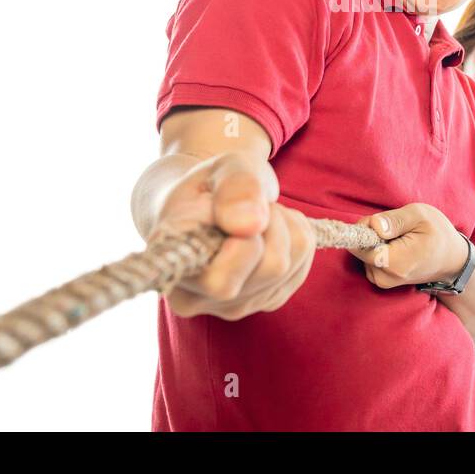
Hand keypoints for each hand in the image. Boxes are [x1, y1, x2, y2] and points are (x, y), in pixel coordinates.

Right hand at [148, 150, 315, 319]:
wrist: (205, 203)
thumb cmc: (209, 185)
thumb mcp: (222, 167)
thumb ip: (235, 187)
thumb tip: (251, 224)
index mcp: (174, 264)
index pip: (222, 280)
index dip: (245, 244)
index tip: (237, 210)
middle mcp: (195, 297)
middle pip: (272, 267)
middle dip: (272, 224)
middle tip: (250, 205)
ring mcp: (231, 306)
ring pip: (289, 266)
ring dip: (284, 228)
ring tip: (254, 215)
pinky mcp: (262, 302)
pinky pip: (300, 269)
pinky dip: (293, 240)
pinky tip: (266, 231)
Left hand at [347, 203, 466, 289]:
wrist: (452, 260)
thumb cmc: (438, 234)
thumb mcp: (420, 215)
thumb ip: (395, 219)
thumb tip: (373, 225)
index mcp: (395, 262)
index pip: (361, 244)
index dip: (365, 227)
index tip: (380, 221)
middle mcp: (385, 276)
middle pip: (360, 249)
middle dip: (370, 232)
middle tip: (394, 226)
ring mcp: (383, 281)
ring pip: (363, 253)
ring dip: (376, 241)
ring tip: (400, 237)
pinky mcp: (381, 280)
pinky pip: (368, 259)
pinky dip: (378, 249)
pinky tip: (396, 246)